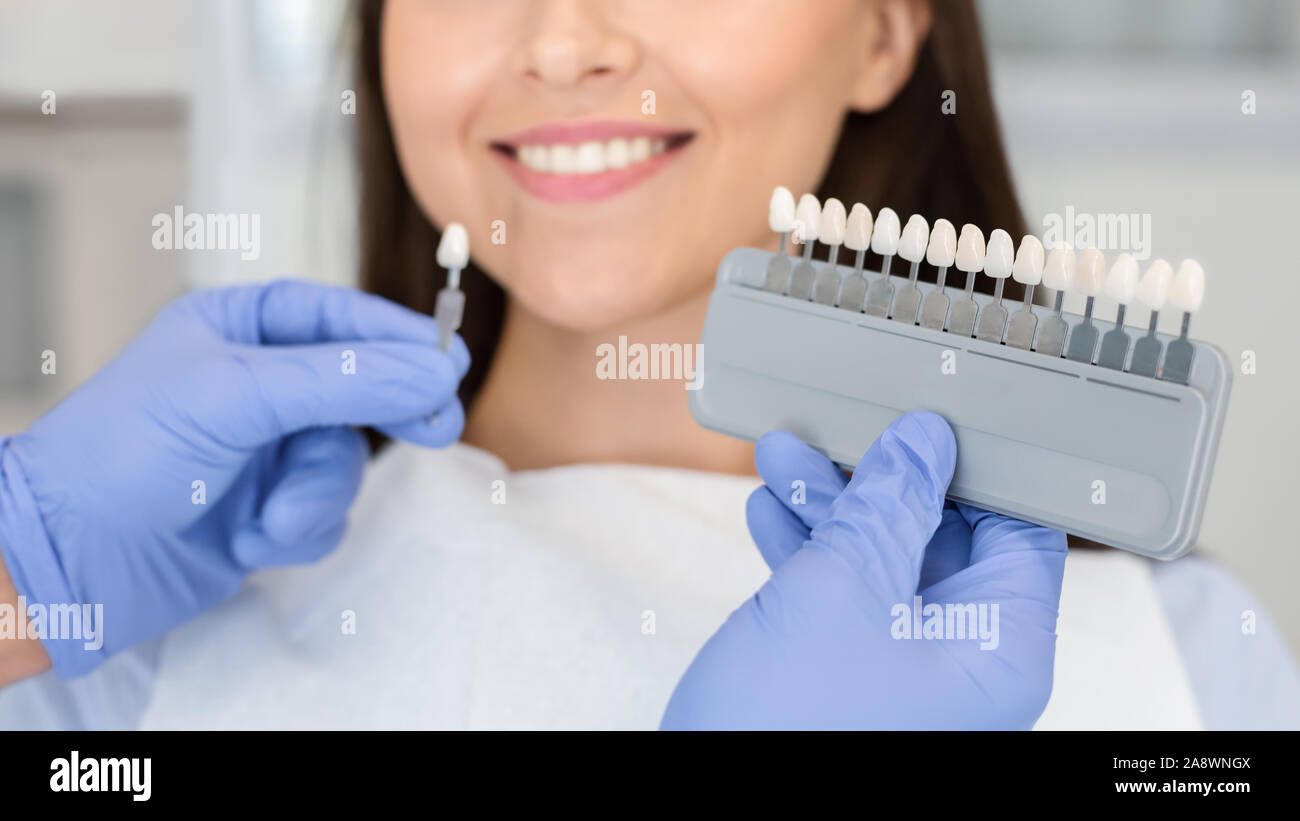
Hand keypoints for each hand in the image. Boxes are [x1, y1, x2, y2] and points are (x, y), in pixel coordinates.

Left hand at [0, 280, 467, 677]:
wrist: (69, 565)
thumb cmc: (127, 454)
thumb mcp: (236, 396)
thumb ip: (344, 380)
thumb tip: (440, 371)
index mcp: (236, 329)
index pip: (336, 318)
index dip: (396, 337)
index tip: (451, 361)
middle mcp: (254, 383)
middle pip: (356, 388)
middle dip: (383, 415)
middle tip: (436, 428)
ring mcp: (262, 448)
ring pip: (342, 460)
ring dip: (314, 495)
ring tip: (271, 519)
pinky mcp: (266, 508)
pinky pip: (324, 512)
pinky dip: (297, 530)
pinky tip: (249, 543)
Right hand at [662, 411, 1066, 728]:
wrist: (714, 813)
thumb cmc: (791, 720)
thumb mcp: (843, 587)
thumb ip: (888, 504)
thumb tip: (924, 440)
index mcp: (995, 651)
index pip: (1019, 533)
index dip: (980, 467)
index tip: (936, 414)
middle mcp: (960, 664)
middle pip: (942, 538)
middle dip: (882, 478)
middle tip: (843, 425)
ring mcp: (902, 672)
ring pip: (882, 562)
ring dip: (831, 505)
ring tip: (781, 453)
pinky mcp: (849, 676)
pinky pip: (841, 597)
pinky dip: (807, 550)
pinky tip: (768, 509)